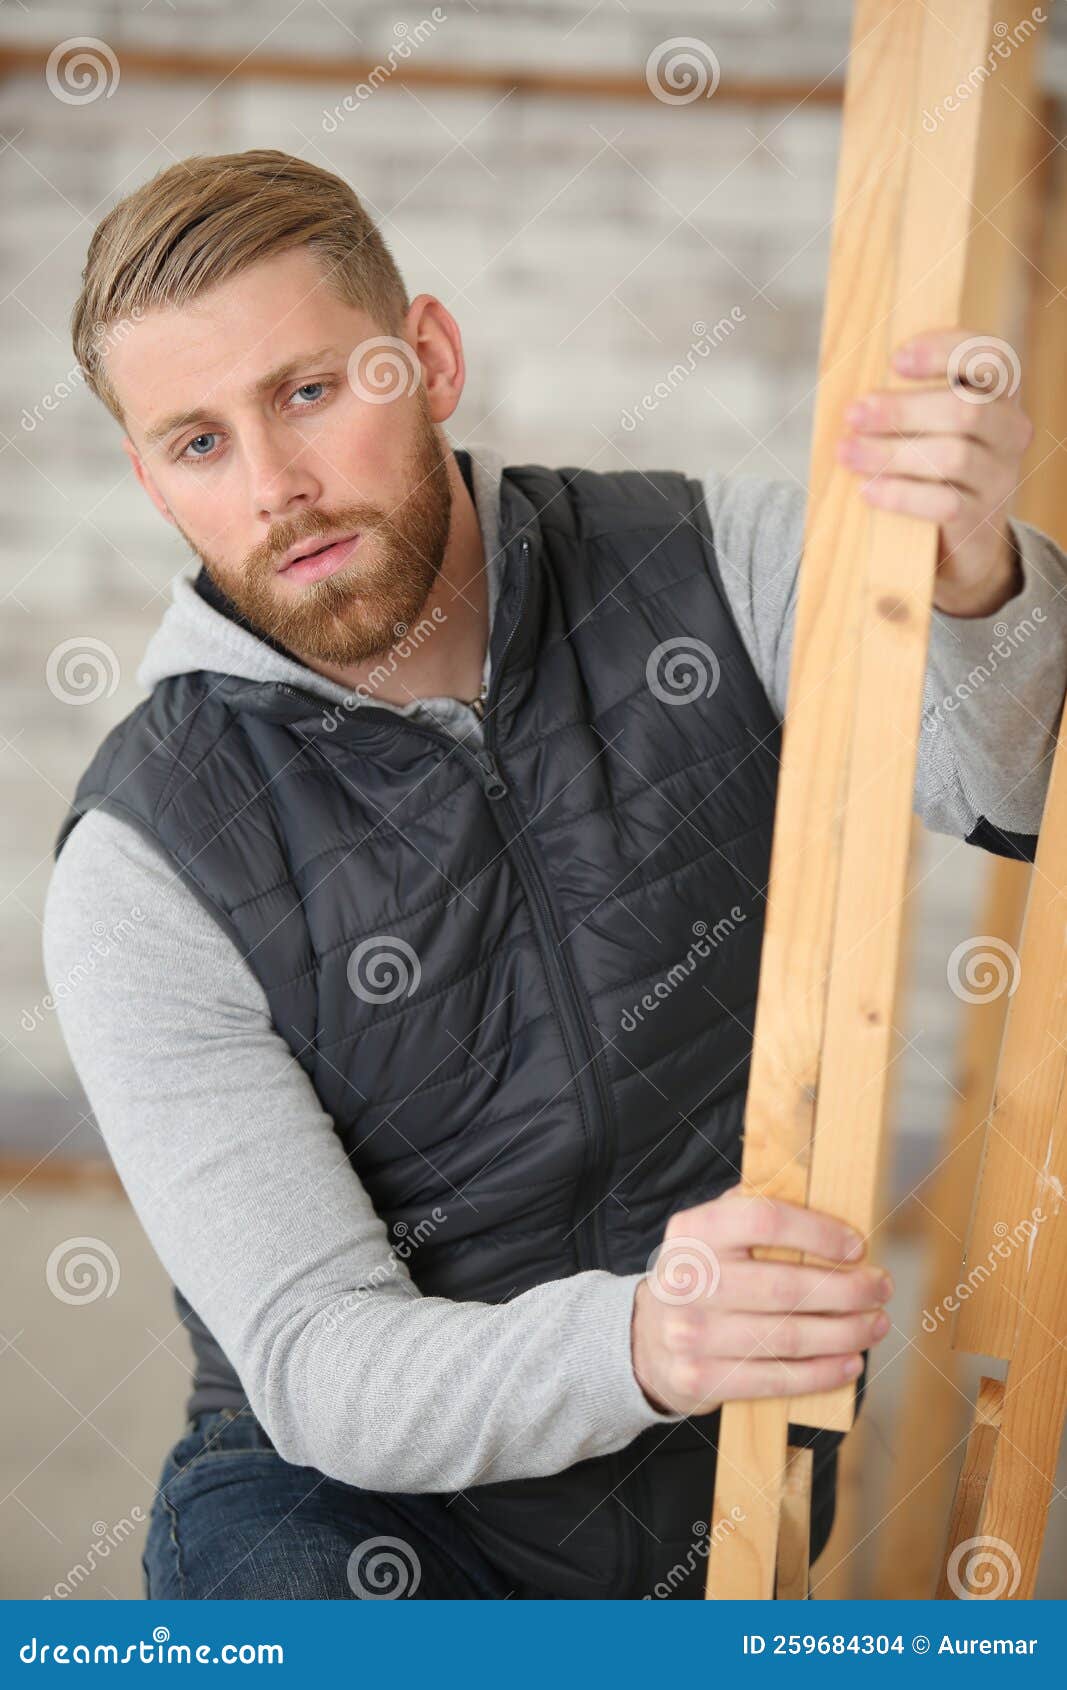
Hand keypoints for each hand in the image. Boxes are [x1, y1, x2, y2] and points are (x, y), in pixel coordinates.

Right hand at [631, 1192, 892, 1416]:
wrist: (647, 1338)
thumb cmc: (703, 1275)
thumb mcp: (713, 1231)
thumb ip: (756, 1209)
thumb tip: (825, 1198)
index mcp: (694, 1231)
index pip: (765, 1220)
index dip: (819, 1232)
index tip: (857, 1246)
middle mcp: (688, 1280)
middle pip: (785, 1287)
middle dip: (847, 1290)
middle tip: (880, 1287)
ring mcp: (692, 1333)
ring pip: (787, 1337)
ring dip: (845, 1333)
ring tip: (875, 1324)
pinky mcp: (702, 1378)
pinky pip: (776, 1378)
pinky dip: (822, 1373)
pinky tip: (850, 1362)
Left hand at [837, 327, 1032, 617]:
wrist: (960, 543)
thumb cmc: (929, 468)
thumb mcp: (925, 427)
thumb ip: (905, 401)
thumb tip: (853, 395)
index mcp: (997, 395)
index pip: (991, 358)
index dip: (946, 351)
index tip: (896, 360)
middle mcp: (1009, 431)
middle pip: (966, 409)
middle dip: (902, 410)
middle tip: (853, 414)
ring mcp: (1000, 477)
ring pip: (954, 456)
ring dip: (891, 454)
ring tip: (847, 453)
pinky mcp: (981, 520)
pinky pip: (944, 503)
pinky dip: (901, 494)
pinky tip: (867, 491)